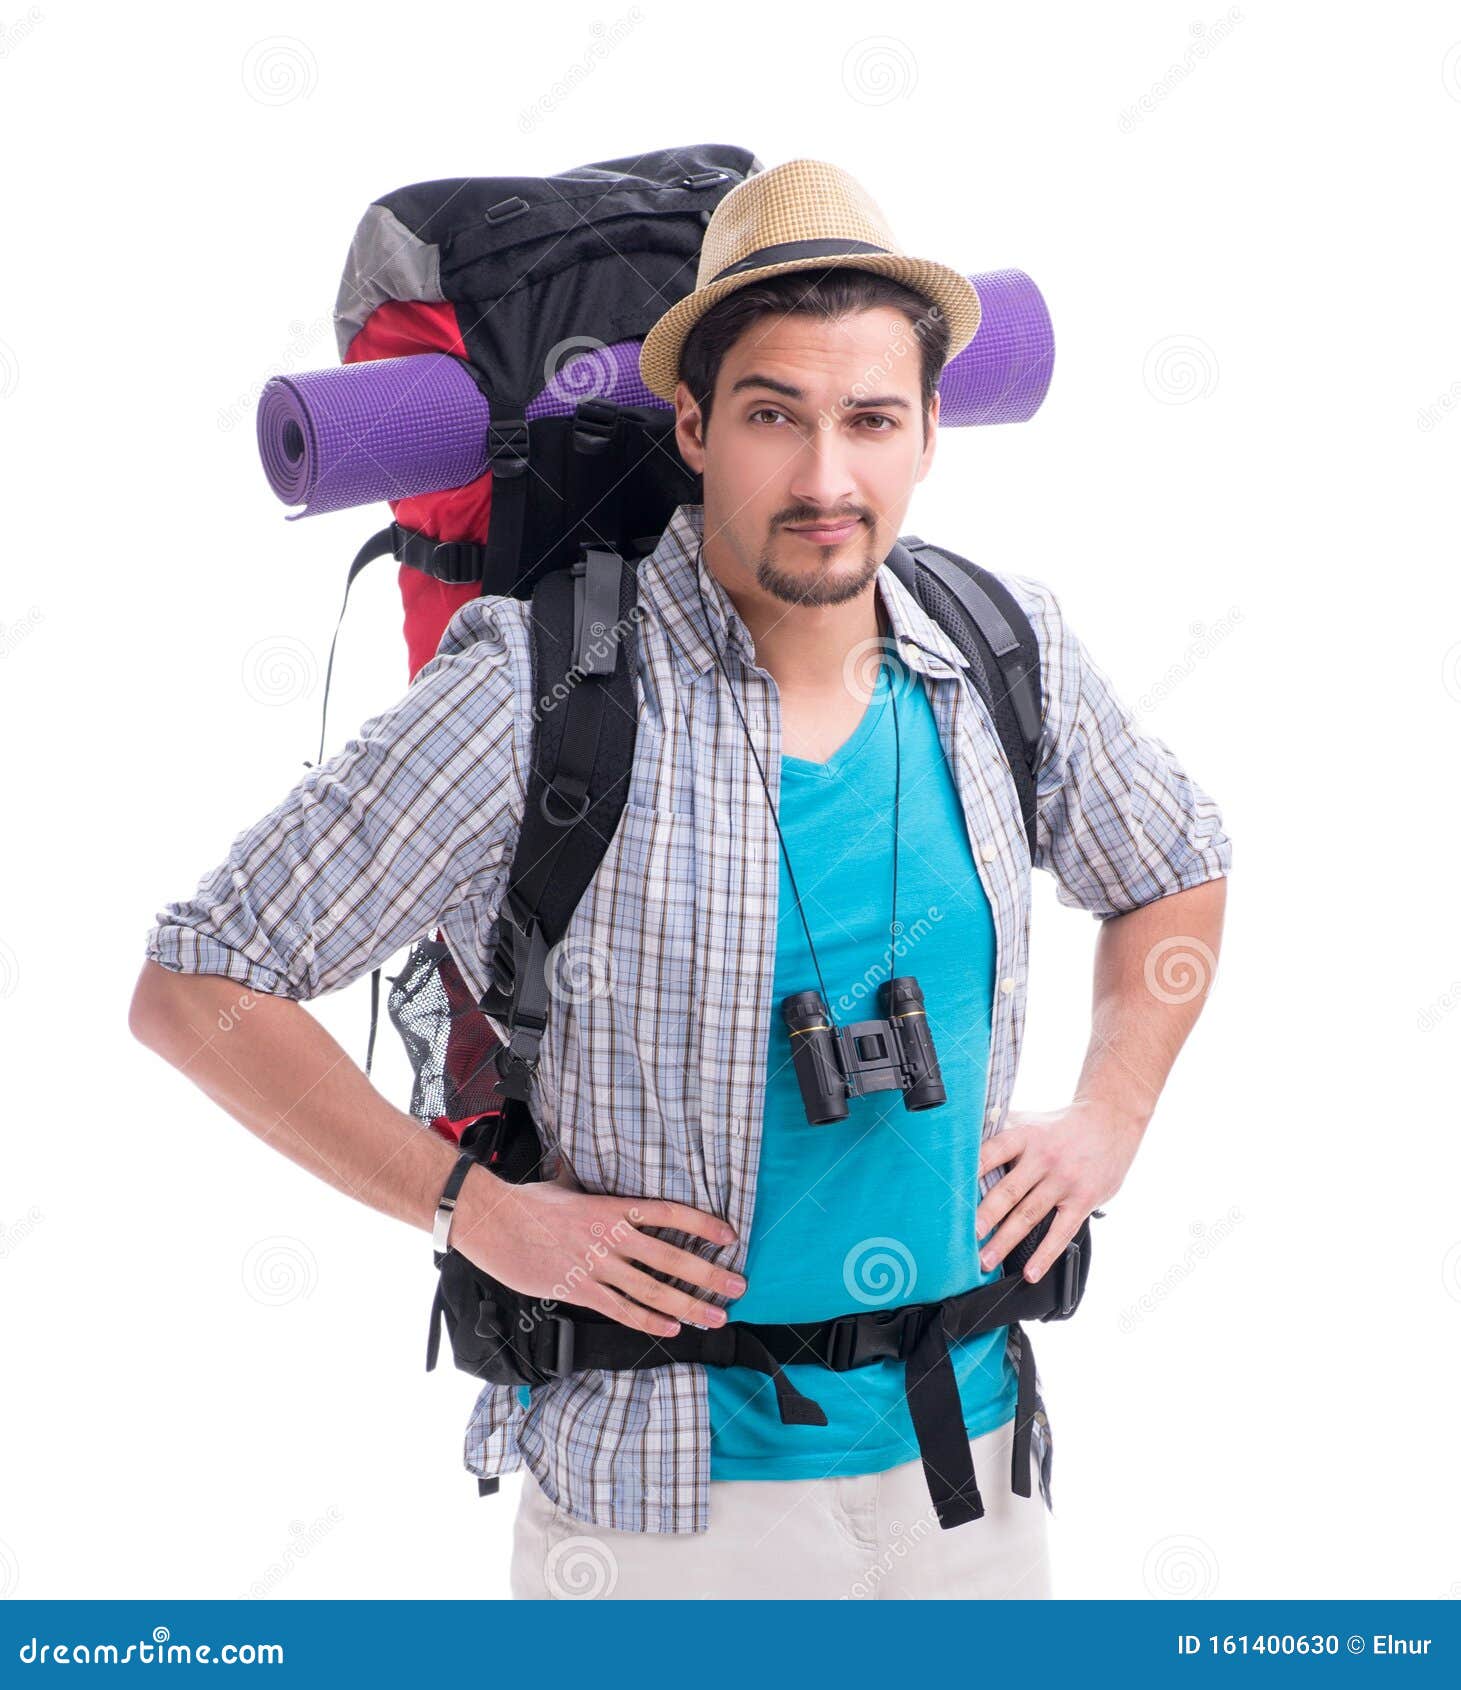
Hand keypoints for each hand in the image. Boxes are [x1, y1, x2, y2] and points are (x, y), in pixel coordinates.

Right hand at [450, 1166, 747, 1339]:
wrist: (493, 1223)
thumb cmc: (528, 1203)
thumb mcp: (567, 1185)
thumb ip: (588, 1183)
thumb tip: (587, 1163)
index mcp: (612, 1206)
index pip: (669, 1214)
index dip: (702, 1225)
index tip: (729, 1235)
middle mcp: (611, 1236)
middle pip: (671, 1257)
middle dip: (709, 1274)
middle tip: (738, 1285)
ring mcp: (597, 1266)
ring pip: (653, 1289)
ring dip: (689, 1305)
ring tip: (716, 1316)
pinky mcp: (580, 1290)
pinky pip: (622, 1310)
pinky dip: (649, 1320)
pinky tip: (672, 1328)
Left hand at [975, 1100, 1142, 1283]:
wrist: (1111, 1122)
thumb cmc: (1061, 1126)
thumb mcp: (1031, 1121)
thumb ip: (1000, 1130)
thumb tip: (963, 1135)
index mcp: (1026, 1136)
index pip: (994, 1151)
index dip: (973, 1170)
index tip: (953, 1192)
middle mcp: (1044, 1158)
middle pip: (1009, 1190)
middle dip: (986, 1215)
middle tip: (966, 1235)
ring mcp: (1064, 1181)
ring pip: (1030, 1215)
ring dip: (1005, 1240)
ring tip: (985, 1260)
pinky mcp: (1083, 1200)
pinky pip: (1061, 1232)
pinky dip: (1045, 1255)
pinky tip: (1030, 1272)